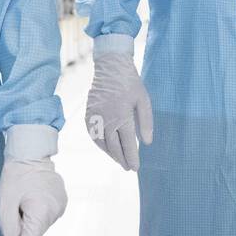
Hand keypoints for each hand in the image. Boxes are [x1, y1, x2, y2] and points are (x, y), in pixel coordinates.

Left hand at [0, 158, 66, 235]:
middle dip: (19, 231)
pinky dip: (34, 215)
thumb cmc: (16, 174)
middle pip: (34, 234)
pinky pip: (44, 217)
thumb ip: (9, 229)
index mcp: (42, 212)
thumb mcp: (6, 203)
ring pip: (39, 226)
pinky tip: (29, 199)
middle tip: (11, 210)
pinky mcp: (61, 202)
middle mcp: (55, 212)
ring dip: (27, 221)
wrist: (32, 151)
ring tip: (21, 200)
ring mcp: (61, 206)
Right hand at [86, 48, 152, 170]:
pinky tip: (106, 147)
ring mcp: (96, 117)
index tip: (136, 168)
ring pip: (102, 143)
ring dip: (110, 154)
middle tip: (128, 168)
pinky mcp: (88, 114)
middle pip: (114, 147)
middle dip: (122, 159)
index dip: (132, 158)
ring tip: (119, 160)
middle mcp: (107, 120)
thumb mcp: (144, 101)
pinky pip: (92, 134)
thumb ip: (146, 122)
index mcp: (122, 117)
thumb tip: (147, 143)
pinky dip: (99, 144)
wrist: (110, 67)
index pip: (127, 145)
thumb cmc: (130, 83)